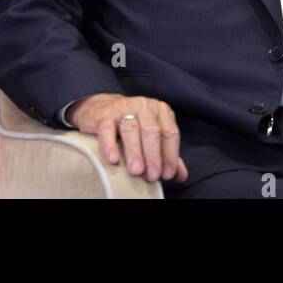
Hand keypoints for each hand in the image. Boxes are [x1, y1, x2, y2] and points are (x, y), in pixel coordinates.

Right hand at [66, 93, 188, 183]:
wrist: (102, 109)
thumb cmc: (133, 126)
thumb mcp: (152, 136)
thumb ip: (166, 154)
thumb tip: (181, 175)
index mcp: (160, 111)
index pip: (169, 133)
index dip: (170, 155)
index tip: (168, 174)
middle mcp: (144, 106)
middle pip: (151, 131)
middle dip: (153, 155)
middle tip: (152, 176)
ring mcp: (123, 108)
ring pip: (131, 129)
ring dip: (135, 152)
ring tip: (137, 171)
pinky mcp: (104, 115)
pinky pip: (107, 129)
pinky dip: (110, 145)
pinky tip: (113, 159)